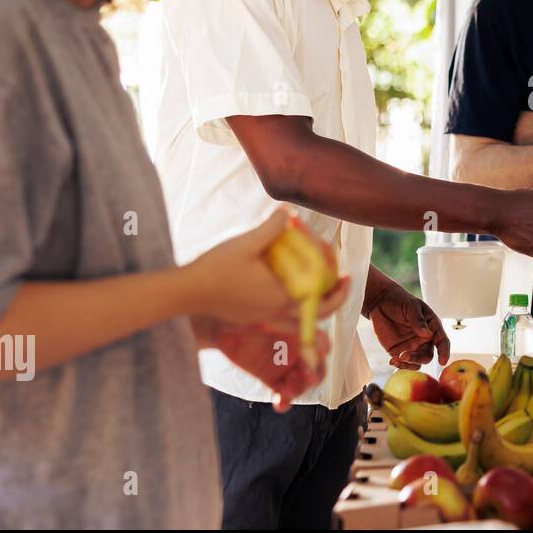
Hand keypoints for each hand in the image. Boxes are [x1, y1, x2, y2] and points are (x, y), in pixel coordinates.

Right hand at [184, 210, 351, 330]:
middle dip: (334, 300)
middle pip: (317, 316)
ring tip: (317, 290)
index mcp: (282, 297)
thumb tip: (289, 210)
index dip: (339, 289)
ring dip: (314, 308)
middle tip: (339, 283)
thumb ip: (271, 227)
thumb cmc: (216, 268)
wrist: (186, 293)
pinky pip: (282, 321)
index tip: (346, 274)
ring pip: (300, 322)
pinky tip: (287, 292)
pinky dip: (293, 311)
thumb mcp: (246, 243)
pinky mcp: (251, 320)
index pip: (322, 300)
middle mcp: (276, 312)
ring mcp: (263, 319)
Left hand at [203, 320, 331, 412]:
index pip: (319, 345)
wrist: (219, 325)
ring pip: (300, 382)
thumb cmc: (245, 315)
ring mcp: (283, 365)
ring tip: (286, 392)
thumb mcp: (273, 319)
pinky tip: (280, 405)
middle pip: (314, 367)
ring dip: (297, 389)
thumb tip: (316, 341)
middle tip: (306, 379)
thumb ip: (295, 329)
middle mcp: (295, 350)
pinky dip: (283, 400)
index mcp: (300, 332)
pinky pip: (282, 392)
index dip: (321, 353)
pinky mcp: (270, 377)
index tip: (319, 358)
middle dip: (312, 376)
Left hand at [367, 289, 450, 369]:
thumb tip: (428, 334)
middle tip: (404, 355)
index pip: (442, 341)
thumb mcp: (411, 306)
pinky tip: (392, 361)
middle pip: (427, 355)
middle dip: (418, 358)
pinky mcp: (400, 352)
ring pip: (417, 363)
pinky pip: (404, 364)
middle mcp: (424, 339)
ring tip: (396, 358)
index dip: (444, 352)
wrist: (381, 302)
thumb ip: (418, 320)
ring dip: (409, 364)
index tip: (442, 361)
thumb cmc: (400, 300)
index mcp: (432, 327)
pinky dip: (400, 366)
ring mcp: (412, 347)